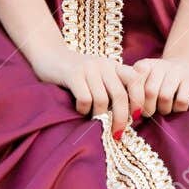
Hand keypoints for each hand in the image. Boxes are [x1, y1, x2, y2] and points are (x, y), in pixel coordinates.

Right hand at [30, 43, 146, 137]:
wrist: (49, 55)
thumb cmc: (77, 73)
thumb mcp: (99, 76)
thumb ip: (114, 88)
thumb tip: (132, 116)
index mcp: (114, 66)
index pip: (136, 80)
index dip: (139, 100)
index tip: (136, 117)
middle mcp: (103, 65)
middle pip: (120, 95)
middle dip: (121, 118)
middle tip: (117, 133)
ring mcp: (88, 68)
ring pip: (102, 100)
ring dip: (99, 116)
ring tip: (94, 121)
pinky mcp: (72, 74)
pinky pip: (85, 99)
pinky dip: (84, 110)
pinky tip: (80, 110)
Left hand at [127, 53, 188, 116]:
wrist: (186, 65)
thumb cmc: (158, 80)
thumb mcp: (142, 80)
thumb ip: (130, 91)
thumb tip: (120, 111)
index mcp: (143, 65)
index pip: (134, 83)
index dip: (134, 102)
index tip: (135, 112)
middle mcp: (160, 65)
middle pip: (150, 92)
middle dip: (149, 108)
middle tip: (151, 112)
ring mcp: (177, 71)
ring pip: (165, 97)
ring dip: (164, 109)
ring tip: (164, 109)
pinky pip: (181, 101)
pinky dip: (178, 109)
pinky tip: (176, 107)